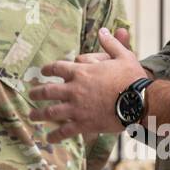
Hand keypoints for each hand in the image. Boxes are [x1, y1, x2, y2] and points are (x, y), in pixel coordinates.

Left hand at [28, 28, 146, 141]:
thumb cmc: (132, 78)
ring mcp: (77, 108)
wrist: (139, 102)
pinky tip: (48, 139)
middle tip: (31, 94)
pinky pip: (65, 131)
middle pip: (48, 90)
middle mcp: (74, 90)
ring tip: (31, 116)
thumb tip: (103, 30)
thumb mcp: (123, 55)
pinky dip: (55, 136)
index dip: (48, 69)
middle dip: (37, 92)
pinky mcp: (83, 124)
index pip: (58, 68)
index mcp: (81, 72)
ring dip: (39, 114)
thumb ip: (110, 43)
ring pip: (52, 112)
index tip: (42, 71)